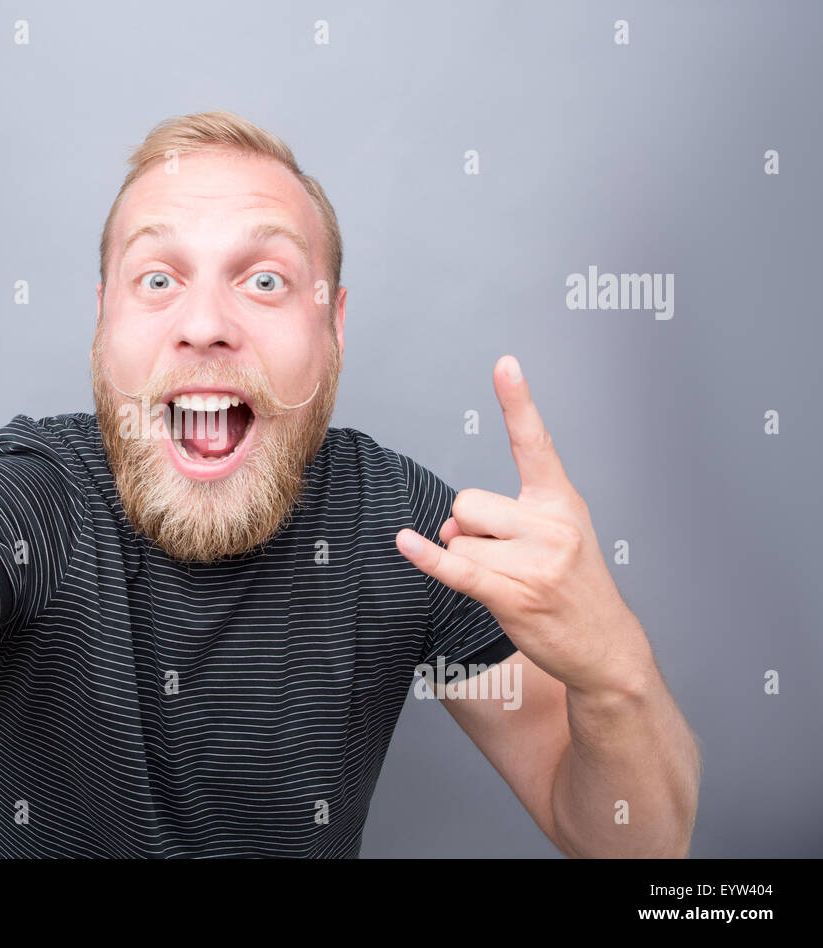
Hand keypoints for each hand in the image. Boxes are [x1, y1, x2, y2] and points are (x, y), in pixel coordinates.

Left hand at [395, 355, 650, 694]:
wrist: (606, 648)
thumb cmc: (572, 587)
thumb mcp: (554, 538)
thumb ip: (501, 518)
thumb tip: (448, 526)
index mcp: (560, 500)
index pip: (534, 442)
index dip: (517, 402)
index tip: (504, 363)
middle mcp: (552, 524)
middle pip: (466, 502)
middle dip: (469, 530)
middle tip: (505, 558)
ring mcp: (536, 561)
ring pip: (458, 540)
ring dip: (467, 562)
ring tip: (508, 582)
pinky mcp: (514, 594)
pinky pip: (456, 568)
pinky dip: (427, 558)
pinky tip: (406, 543)